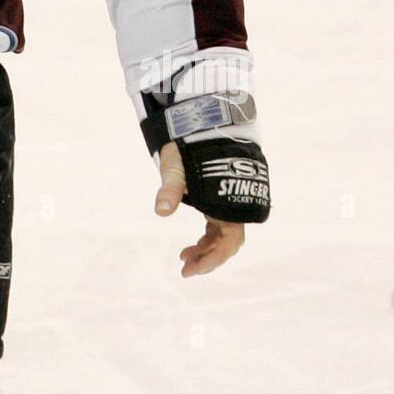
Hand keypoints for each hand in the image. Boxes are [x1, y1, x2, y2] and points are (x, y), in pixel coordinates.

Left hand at [154, 141, 244, 276]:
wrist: (201, 123)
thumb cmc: (189, 145)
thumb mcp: (176, 167)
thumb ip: (171, 189)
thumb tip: (161, 211)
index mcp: (227, 202)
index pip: (228, 242)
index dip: (212, 260)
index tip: (191, 270)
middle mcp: (232, 205)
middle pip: (226, 243)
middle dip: (208, 259)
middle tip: (185, 269)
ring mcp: (227, 201)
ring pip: (222, 235)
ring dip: (206, 250)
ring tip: (184, 258)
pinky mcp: (220, 197)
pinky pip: (219, 225)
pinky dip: (207, 237)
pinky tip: (193, 245)